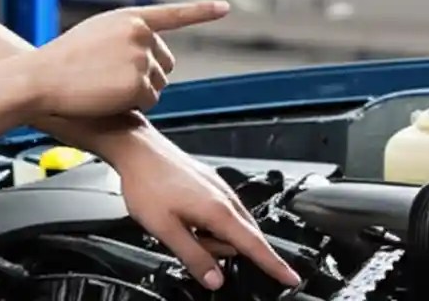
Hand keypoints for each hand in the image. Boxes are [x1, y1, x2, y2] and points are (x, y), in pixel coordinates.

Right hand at [25, 1, 228, 117]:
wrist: (41, 78)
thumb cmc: (59, 60)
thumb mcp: (95, 34)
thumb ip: (124, 36)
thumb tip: (147, 49)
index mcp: (128, 18)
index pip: (172, 14)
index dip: (201, 10)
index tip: (224, 7)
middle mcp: (140, 33)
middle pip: (165, 63)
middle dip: (148, 75)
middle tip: (112, 79)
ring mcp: (141, 57)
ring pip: (158, 85)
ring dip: (138, 92)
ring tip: (104, 86)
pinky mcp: (139, 82)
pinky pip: (150, 101)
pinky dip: (133, 105)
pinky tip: (108, 97)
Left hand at [112, 130, 301, 290]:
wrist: (137, 148)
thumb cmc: (147, 183)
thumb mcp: (165, 229)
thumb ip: (193, 256)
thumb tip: (215, 279)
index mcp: (219, 211)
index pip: (254, 245)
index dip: (274, 265)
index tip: (291, 278)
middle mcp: (225, 197)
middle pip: (241, 238)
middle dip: (222, 251)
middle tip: (190, 243)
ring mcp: (219, 188)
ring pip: (229, 225)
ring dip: (211, 236)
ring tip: (180, 227)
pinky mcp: (210, 183)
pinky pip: (220, 211)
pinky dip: (208, 222)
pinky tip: (184, 216)